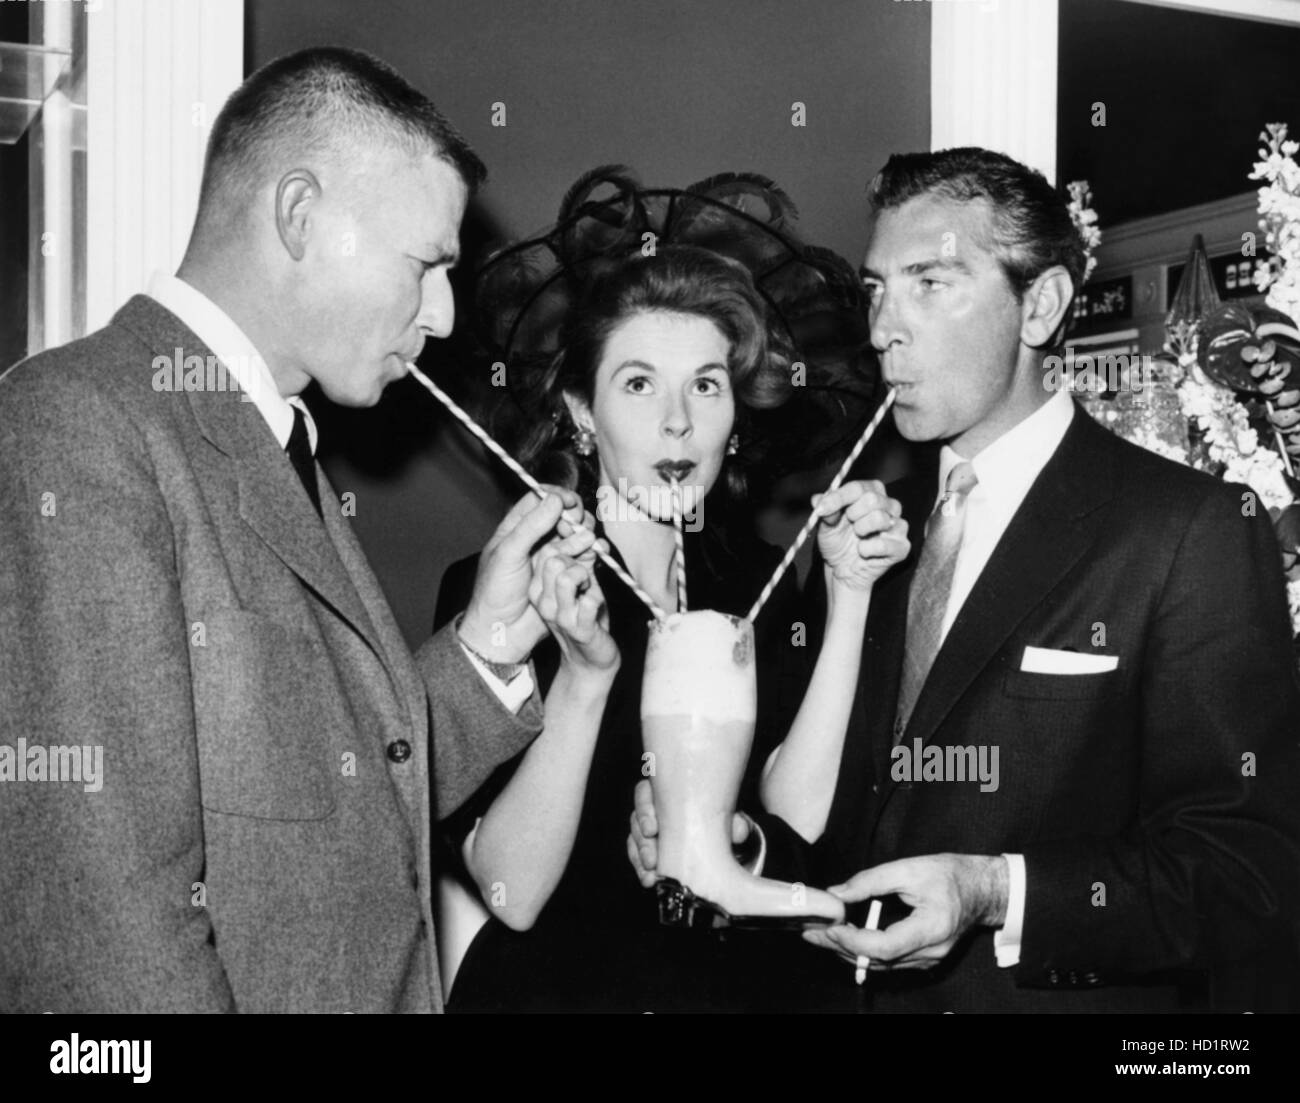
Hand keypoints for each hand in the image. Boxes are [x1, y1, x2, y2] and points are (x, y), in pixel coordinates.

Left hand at [461, 487, 598, 663]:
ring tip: (586, 541)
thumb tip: (555, 500)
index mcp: (515, 529)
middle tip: (576, 525)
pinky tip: (596, 551)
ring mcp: (551, 555)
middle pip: (561, 514)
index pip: (538, 499)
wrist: (503, 631)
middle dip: (574, 515)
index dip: (556, 496)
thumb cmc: (496, 592)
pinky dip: (591, 550)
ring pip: (575, 534)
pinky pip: (582, 556)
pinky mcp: (565, 573)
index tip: (570, 501)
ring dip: (583, 533)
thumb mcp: (508, 554)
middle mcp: (535, 539)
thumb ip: (530, 526)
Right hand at [529, 542, 618, 678]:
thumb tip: (588, 534)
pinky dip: (597, 598)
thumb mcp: (579, 585)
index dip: (568, 544)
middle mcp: (543, 601)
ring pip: (565, 577)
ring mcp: (559, 616)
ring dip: (584, 577)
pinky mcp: (579, 630)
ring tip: (589, 588)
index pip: (545, 551)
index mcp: (539, 588)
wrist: (592, 659)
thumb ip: (579, 562)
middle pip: (552, 560)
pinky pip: (588, 602)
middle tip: (585, 573)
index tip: (583, 549)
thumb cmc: (586, 618)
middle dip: (575, 559)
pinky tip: (596, 605)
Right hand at [627, 779, 752, 887]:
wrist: (722, 837)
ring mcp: (648, 828)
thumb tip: (740, 830)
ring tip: (651, 876)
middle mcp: (654, 807)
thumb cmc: (720, 819)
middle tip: (652, 860)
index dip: (645, 811)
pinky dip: (642, 869)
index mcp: (667, 791)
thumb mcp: (728, 819)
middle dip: (642, 842)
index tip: (652, 830)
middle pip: (636, 819)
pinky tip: (649, 880)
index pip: (645, 793)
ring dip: (640, 859)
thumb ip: (734, 822)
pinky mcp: (647, 848)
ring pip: (634, 839)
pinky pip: (637, 856)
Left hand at [801, 854, 1007, 969]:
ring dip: (849, 952)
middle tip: (811, 933)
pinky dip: (866, 952)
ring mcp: (930, 959)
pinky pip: (890, 962)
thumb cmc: (950, 875)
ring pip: (882, 966)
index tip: (830, 928)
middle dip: (841, 949)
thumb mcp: (909, 868)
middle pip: (879, 961)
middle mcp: (931, 951)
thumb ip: (870, 881)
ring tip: (821, 936)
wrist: (982, 889)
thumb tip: (837, 893)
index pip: (885, 947)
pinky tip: (846, 940)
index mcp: (931, 928)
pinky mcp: (925, 958)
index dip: (854, 942)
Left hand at [814, 480, 908, 593]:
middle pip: (872, 499)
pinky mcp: (902, 546)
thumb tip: (817, 499)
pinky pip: (884, 544)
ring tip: (857, 538)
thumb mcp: (826, 526)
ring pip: (880, 518)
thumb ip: (825, 512)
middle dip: (852, 513)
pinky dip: (867, 549)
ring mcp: (899, 525)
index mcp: (872, 493)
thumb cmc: (838, 542)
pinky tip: (863, 552)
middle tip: (848, 524)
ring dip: (860, 530)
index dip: (838, 497)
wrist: (843, 570)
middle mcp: (889, 505)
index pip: (858, 488)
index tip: (821, 509)